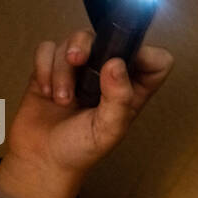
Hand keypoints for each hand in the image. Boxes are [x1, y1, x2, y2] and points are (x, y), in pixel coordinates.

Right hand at [0, 29, 173, 197]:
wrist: (42, 160)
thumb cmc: (80, 150)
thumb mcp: (108, 130)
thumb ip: (118, 98)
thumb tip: (116, 64)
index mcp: (131, 90)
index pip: (155, 61)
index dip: (145, 55)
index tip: (121, 64)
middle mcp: (108, 75)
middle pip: (109, 36)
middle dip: (88, 46)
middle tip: (77, 62)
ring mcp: (80, 69)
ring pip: (74, 41)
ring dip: (62, 68)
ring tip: (60, 99)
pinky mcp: (52, 69)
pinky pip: (47, 49)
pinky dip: (44, 67)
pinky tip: (46, 91)